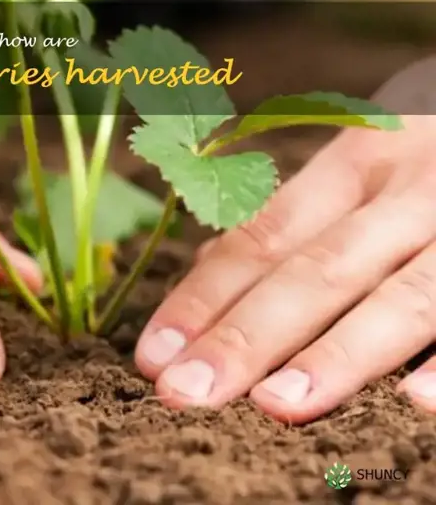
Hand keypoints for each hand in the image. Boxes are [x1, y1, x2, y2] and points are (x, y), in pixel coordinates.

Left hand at [135, 57, 435, 422]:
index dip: (204, 296)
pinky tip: (415, 404)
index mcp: (353, 167)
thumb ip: (294, 215)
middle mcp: (404, 192)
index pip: (264, 237)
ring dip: (336, 354)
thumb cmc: (425, 154)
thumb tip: (210, 263)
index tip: (152, 354)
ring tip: (273, 405)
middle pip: (316, 268)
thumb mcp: (360, 165)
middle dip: (245, 335)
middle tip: (183, 391)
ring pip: (401, 296)